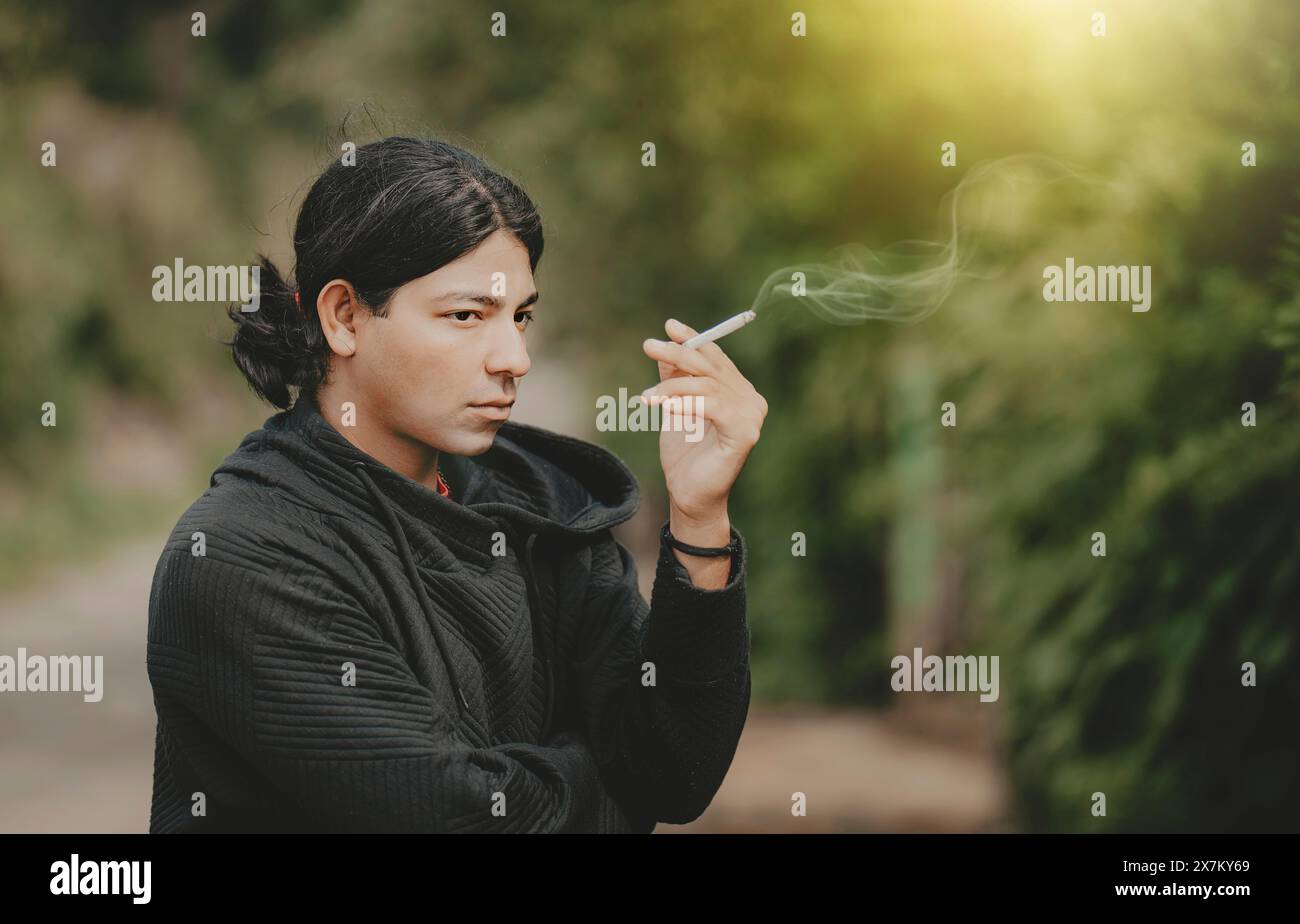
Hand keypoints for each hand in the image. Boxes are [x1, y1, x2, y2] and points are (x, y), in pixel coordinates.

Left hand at [640, 318, 767, 526]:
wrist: (690, 496)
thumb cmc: (685, 455)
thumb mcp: (674, 407)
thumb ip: (675, 379)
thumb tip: (666, 347)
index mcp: (738, 391)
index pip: (715, 357)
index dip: (693, 338)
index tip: (669, 326)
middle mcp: (750, 399)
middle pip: (710, 366)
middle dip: (677, 353)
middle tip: (648, 346)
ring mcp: (751, 416)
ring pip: (706, 385)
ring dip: (671, 387)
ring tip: (646, 398)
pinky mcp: (745, 432)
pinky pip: (711, 406)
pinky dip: (685, 404)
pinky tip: (663, 406)